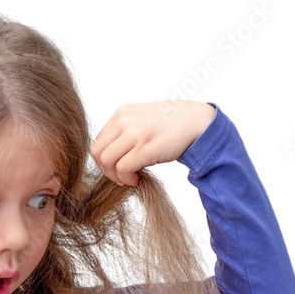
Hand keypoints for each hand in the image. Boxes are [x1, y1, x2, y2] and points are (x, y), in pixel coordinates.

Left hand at [89, 100, 214, 185]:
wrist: (196, 121)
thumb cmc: (170, 125)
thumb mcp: (141, 120)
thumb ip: (124, 132)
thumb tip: (110, 156)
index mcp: (121, 114)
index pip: (98, 142)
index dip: (103, 160)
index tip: (116, 168)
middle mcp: (124, 121)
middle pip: (98, 152)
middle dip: (106, 170)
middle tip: (120, 177)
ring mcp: (134, 133)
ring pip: (107, 161)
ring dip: (115, 176)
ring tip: (129, 178)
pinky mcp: (145, 147)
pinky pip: (122, 168)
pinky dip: (125, 179)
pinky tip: (135, 179)